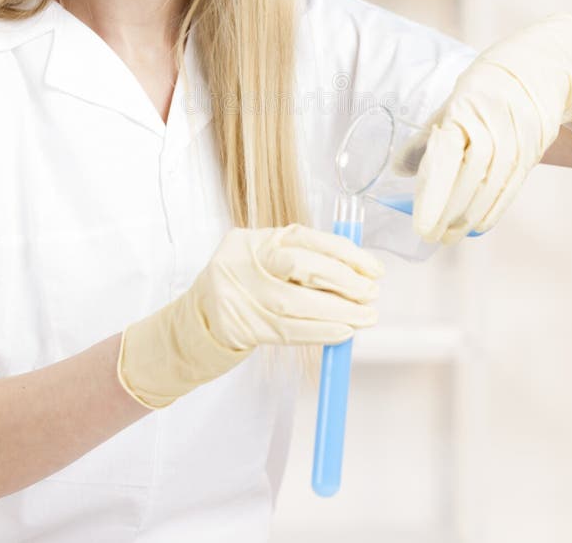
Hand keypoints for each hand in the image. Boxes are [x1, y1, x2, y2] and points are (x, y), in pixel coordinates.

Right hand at [117, 223, 385, 408]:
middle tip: (372, 294)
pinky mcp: (240, 324)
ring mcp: (239, 293)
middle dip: (343, 280)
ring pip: (296, 302)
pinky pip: (287, 330)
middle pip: (300, 265)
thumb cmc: (247, 288)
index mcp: (256, 238)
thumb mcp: (268, 263)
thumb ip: (305, 264)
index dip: (345, 253)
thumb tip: (360, 276)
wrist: (197, 320)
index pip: (306, 239)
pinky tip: (343, 332)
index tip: (374, 269)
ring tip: (366, 317)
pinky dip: (320, 331)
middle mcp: (245, 260)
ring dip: (338, 312)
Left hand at [395, 13, 571, 243]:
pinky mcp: (531, 152)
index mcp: (463, 111)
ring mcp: (515, 140)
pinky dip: (491, 211)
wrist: (534, 71)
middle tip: (429, 234)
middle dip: (447, 212)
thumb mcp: (449, 108)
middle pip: (469, 178)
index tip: (420, 222)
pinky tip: (475, 225)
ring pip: (490, 187)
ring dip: (467, 217)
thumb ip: (426, 141)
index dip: (433, 193)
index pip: (446, 157)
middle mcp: (491, 126)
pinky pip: (510, 189)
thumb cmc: (480, 93)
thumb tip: (398, 170)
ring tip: (447, 235)